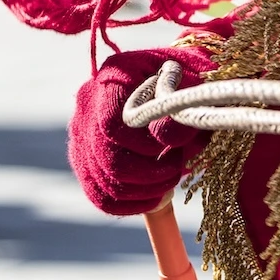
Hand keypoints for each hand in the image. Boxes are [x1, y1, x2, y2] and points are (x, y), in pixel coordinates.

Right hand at [68, 45, 217, 215]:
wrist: (183, 78)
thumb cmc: (193, 74)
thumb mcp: (197, 77)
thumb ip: (182, 100)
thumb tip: (166, 136)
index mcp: (115, 74)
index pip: (111, 123)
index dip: (145, 145)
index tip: (175, 147)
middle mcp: (89, 102)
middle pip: (106, 158)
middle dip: (149, 174)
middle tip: (177, 168)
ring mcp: (83, 132)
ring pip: (104, 182)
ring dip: (145, 191)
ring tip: (172, 177)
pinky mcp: (88, 160)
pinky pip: (101, 197)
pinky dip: (131, 205)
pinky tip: (157, 196)